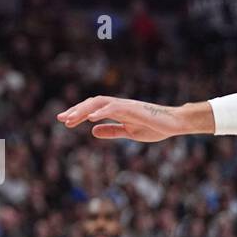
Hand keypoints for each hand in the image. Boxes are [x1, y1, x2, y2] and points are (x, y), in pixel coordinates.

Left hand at [56, 95, 206, 141]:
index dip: (78, 113)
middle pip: (92, 103)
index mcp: (116, 110)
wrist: (175, 123)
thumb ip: (112, 131)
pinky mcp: (133, 108)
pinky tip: (91, 118)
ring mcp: (125, 105)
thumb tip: (93, 132)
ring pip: (99, 103)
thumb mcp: (129, 132)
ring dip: (83, 110)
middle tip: (61, 119)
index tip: (63, 120)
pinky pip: (114, 108)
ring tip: (70, 119)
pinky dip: (101, 112)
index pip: (92, 108)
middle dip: (75, 110)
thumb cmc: (155, 126)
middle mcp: (118, 104)